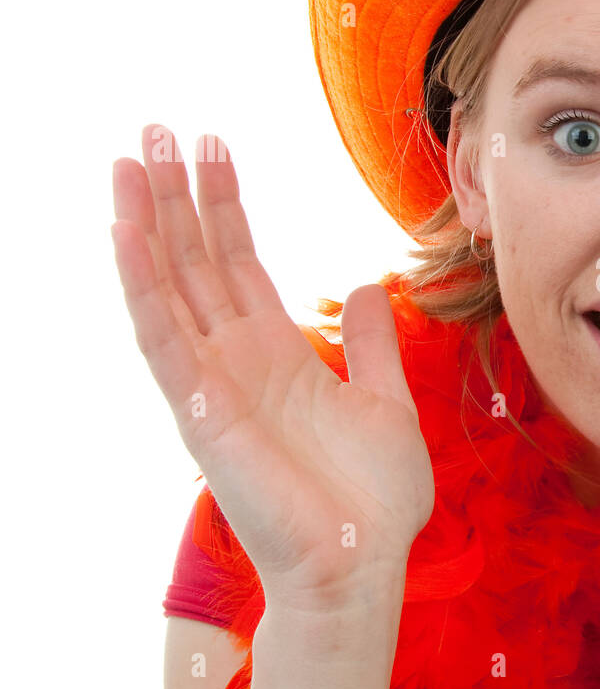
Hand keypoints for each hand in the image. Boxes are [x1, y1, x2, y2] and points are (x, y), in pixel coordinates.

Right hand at [112, 124, 434, 606]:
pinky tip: (125, 232)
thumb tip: (371, 283)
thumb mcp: (385, 401)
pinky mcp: (201, 412)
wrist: (362, 561)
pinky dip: (142, 285)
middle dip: (178, 194)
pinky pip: (163, 338)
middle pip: (196, 261)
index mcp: (277, 355)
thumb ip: (371, 344)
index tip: (214, 144)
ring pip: (168, 286)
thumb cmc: (372, 497)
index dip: (225, 204)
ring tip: (130, 158)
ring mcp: (213, 384)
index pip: (239, 264)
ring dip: (147, 222)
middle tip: (155, 127)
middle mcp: (236, 361)